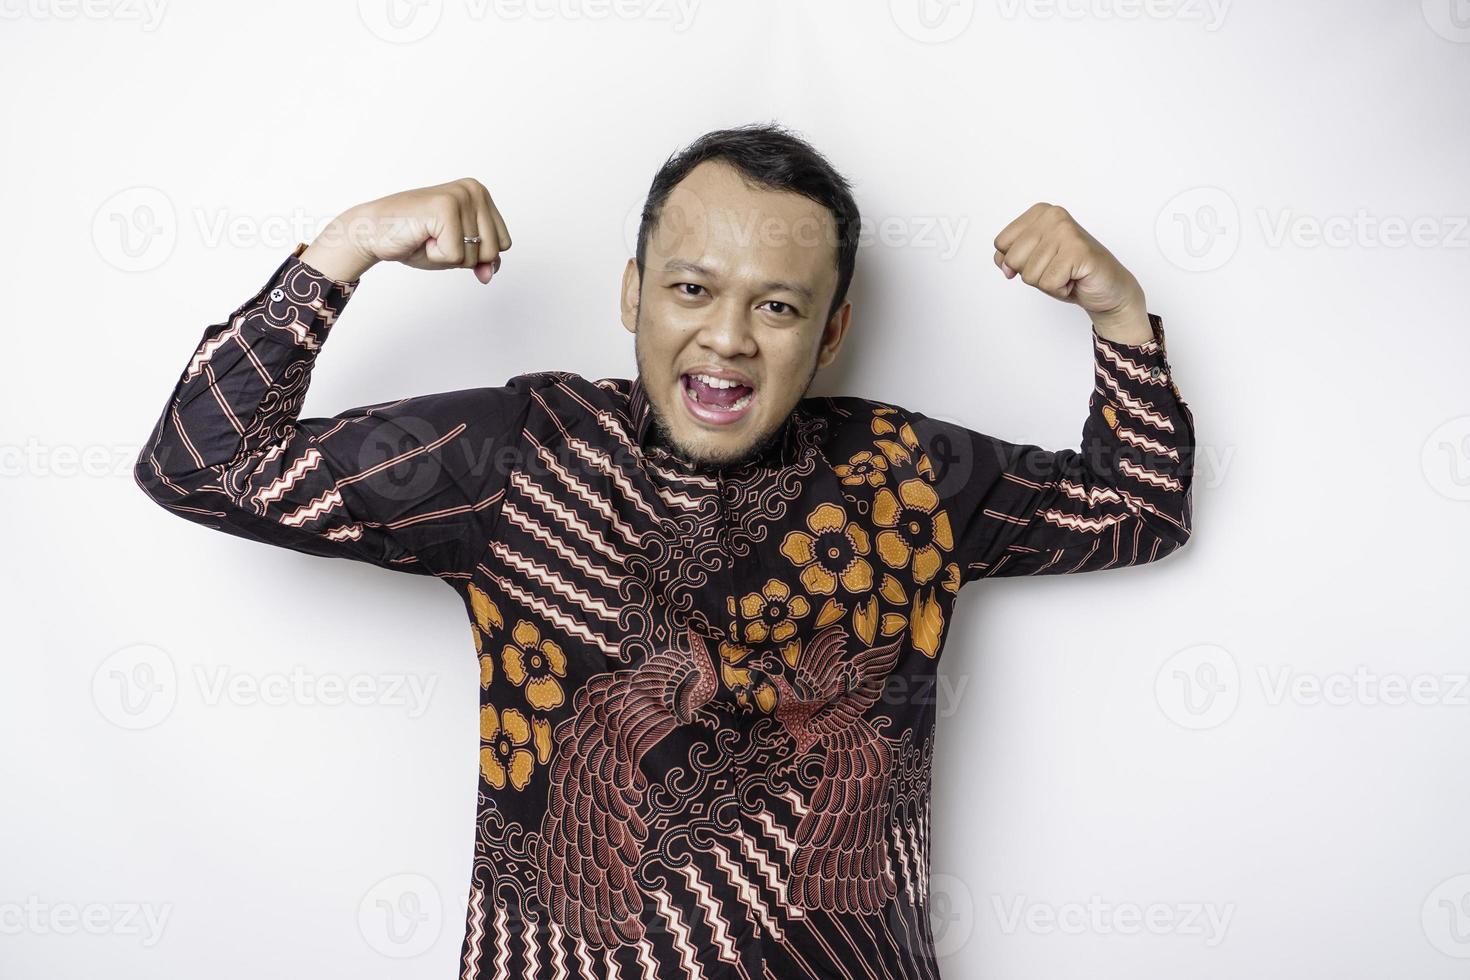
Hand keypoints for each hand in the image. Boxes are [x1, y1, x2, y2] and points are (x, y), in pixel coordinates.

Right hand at [300, 177, 511, 284]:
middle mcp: (474, 190)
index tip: (448, 239)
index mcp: (481, 194)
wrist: (372, 232)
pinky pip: (455, 255)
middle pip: (493, 251)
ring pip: (474, 256)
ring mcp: (460, 196)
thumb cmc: (414, 239)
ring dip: (447, 257)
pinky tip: (421, 237)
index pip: (503, 244)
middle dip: (463, 257)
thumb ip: (483, 260)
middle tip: (435, 239)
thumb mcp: (457, 253)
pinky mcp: (445, 208)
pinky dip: (435, 256)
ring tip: (427, 237)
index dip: (476, 254)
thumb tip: (491, 274)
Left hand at [993, 203, 1150, 342]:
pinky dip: (1060, 290)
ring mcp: (1066, 231)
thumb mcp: (1032, 262)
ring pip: (1029, 274)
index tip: (1041, 260)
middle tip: (1056, 269)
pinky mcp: (1077, 250)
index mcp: (1040, 212)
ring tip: (1067, 273)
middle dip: (1031, 274)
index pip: (1000, 243)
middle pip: (1012, 258)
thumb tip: (1004, 264)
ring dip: (1048, 283)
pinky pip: (1048, 283)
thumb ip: (1010, 257)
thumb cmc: (1070, 273)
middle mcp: (1053, 215)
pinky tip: (1074, 279)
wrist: (1107, 287)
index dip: (1015, 262)